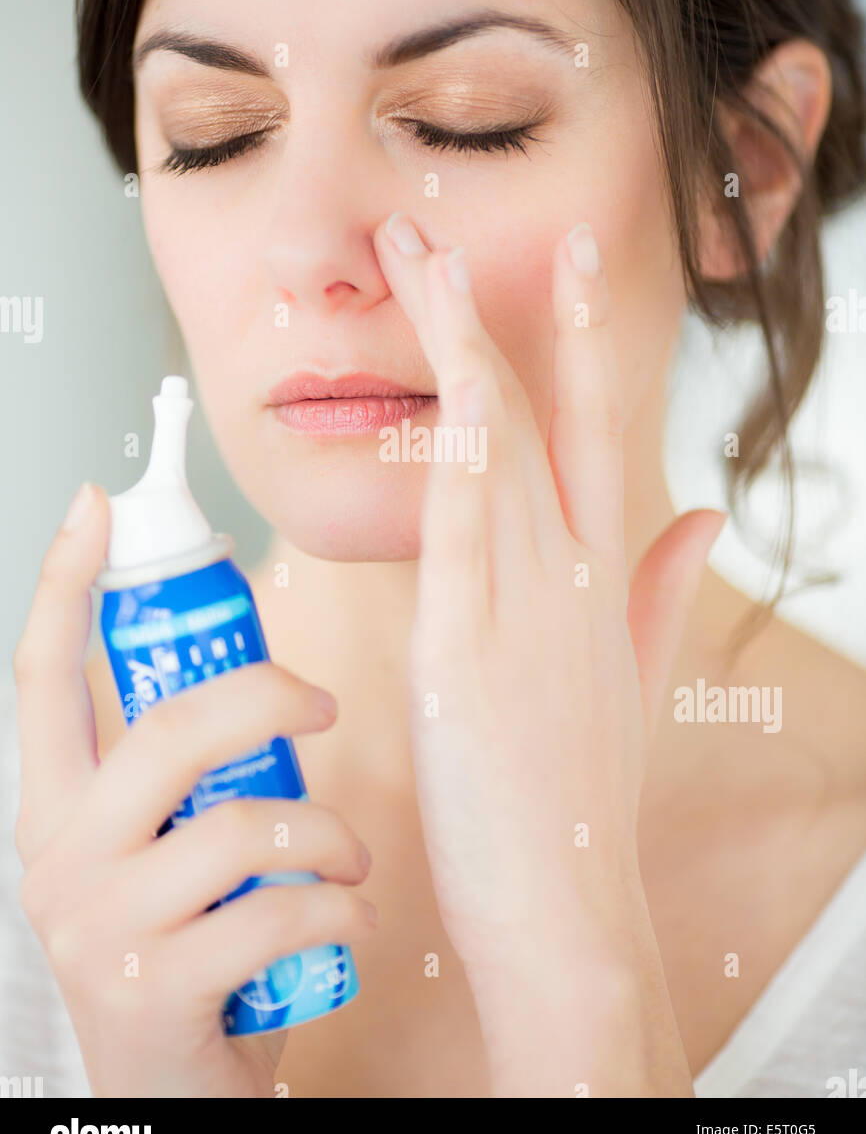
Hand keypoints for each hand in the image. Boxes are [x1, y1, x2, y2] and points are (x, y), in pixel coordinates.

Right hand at [13, 484, 375, 1098]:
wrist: (177, 1100)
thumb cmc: (189, 955)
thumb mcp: (163, 857)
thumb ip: (186, 780)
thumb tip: (258, 682)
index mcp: (54, 812)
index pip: (40, 674)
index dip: (67, 582)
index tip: (97, 501)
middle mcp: (56, 859)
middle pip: (164, 726)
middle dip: (266, 694)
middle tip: (325, 704)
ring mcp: (97, 927)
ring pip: (236, 821)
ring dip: (324, 829)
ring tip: (348, 857)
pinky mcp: (152, 990)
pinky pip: (278, 907)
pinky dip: (338, 907)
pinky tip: (347, 922)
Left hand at [374, 215, 723, 1093]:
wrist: (569, 907)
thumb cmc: (582, 796)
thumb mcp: (631, 679)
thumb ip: (661, 591)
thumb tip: (700, 517)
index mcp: (606, 576)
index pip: (600, 428)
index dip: (586, 335)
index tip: (570, 259)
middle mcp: (575, 573)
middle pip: (539, 414)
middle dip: (495, 312)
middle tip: (448, 226)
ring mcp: (526, 604)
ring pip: (498, 447)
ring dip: (458, 347)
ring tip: (419, 262)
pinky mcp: (469, 646)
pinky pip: (463, 526)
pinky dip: (458, 448)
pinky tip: (449, 380)